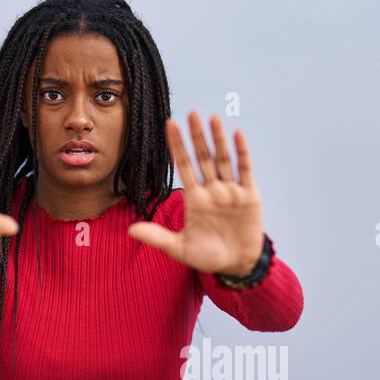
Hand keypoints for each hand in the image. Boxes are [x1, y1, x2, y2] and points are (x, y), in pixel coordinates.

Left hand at [126, 111, 264, 275]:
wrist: (236, 266)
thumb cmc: (208, 257)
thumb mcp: (180, 249)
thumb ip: (157, 237)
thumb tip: (130, 231)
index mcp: (194, 199)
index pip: (183, 166)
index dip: (177, 146)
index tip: (169, 125)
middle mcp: (212, 190)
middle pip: (202, 157)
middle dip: (196, 136)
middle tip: (190, 113)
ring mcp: (230, 191)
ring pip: (222, 159)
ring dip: (217, 139)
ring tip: (212, 118)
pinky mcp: (249, 195)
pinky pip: (244, 170)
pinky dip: (241, 152)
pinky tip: (237, 134)